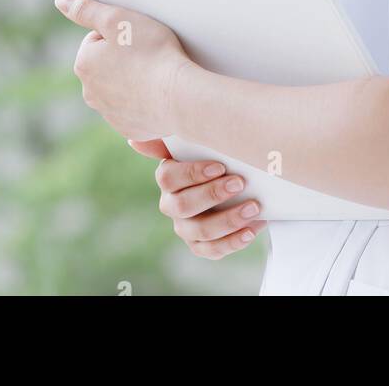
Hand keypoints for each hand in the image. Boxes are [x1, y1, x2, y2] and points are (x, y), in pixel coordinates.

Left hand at [55, 0, 190, 139]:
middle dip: (123, 56)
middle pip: (106, 64)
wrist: (179, 97)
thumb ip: (86, 9)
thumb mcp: (118, 19)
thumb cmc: (152, 53)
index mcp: (84, 64)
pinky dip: (143, 99)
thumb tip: (61, 2)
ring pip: (119, 86)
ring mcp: (109, 113)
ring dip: (132, 78)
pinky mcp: (128, 128)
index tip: (137, 36)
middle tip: (147, 52)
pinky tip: (158, 92)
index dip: (120, 33)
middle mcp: (90, 92)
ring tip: (155, 72)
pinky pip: (133, 107)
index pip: (97, 38)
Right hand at [129, 139, 267, 258]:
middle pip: (183, 206)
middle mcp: (171, 205)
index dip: (193, 173)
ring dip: (228, 220)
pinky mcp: (200, 245)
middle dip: (213, 194)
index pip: (169, 178)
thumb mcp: (201, 144)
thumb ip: (173, 138)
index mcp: (167, 177)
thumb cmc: (215, 158)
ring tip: (253, 207)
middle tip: (240, 183)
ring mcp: (185, 228)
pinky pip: (213, 250)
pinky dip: (235, 241)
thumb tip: (135, 139)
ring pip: (200, 231)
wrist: (237, 182)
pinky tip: (253, 228)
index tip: (220, 166)